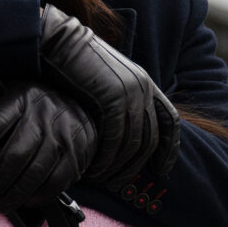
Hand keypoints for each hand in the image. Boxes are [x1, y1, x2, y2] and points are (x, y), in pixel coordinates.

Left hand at [0, 84, 98, 211]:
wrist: (83, 107)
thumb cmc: (36, 109)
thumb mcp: (14, 100)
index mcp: (21, 98)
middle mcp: (43, 115)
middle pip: (14, 155)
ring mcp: (62, 136)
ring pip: (33, 173)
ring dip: (13, 194)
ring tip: (0, 202)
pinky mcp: (77, 155)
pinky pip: (54, 183)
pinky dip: (37, 196)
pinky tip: (25, 200)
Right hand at [38, 4, 179, 186]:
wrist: (57, 42)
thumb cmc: (72, 64)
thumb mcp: (103, 82)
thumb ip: (115, 102)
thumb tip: (116, 130)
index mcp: (146, 83)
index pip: (170, 121)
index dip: (169, 149)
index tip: (161, 170)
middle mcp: (144, 88)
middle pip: (150, 139)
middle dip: (136, 165)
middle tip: (119, 184)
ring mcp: (131, 92)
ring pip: (133, 143)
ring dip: (117, 166)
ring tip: (101, 179)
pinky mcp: (113, 97)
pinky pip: (116, 138)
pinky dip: (105, 158)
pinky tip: (93, 168)